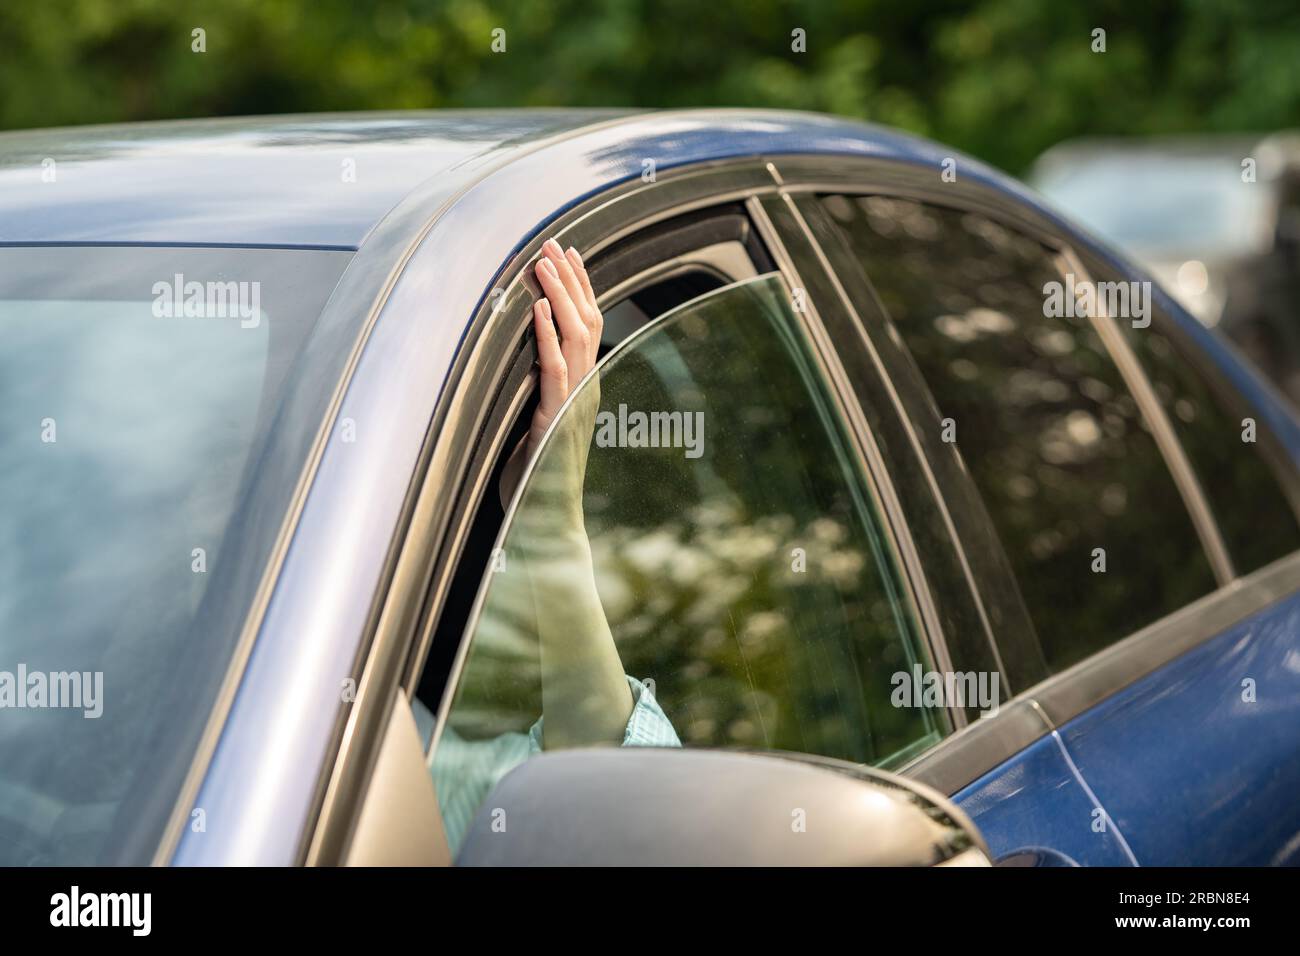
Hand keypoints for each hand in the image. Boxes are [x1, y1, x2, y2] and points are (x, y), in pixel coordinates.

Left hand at [499, 237, 602, 508]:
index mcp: (582, 387)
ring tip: (544, 262)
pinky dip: (546, 335)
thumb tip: (525, 362)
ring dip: (559, 296)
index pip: (587, 327)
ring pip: (575, 337)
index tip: (568, 254)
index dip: (580, 288)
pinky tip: (536, 309)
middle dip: (571, 279)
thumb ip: (537, 392)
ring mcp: (574, 402)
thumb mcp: (534, 424)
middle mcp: (585, 389)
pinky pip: (555, 369)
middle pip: (587, 321)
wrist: (547, 522)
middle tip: (553, 242)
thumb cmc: (536, 478)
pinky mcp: (555, 418)